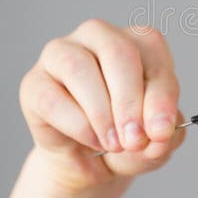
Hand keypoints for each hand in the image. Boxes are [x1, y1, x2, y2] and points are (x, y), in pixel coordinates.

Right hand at [19, 18, 185, 194]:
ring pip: (79, 68)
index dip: (160, 95)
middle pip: (117, 51)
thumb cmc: (127, 136)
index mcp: (138, 39)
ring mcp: (61, 54)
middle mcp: (98, 36)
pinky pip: (52, 98)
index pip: (152, 52)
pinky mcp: (33, 83)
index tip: (161, 133)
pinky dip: (77, 125)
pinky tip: (92, 141)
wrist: (90, 161)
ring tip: (114, 144)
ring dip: (102, 112)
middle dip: (129, 101)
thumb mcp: (156, 139)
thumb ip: (164, 132)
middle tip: (135, 140)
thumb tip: (158, 133)